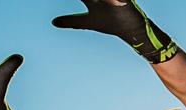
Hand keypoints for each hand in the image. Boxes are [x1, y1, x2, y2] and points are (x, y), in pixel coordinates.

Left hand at [52, 0, 179, 62]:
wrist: (132, 30)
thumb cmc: (110, 23)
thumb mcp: (88, 22)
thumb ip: (72, 21)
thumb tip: (54, 22)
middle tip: (86, 1)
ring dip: (99, 1)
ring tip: (104, 3)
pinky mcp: (121, 0)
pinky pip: (114, 0)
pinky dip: (111, 1)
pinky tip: (111, 3)